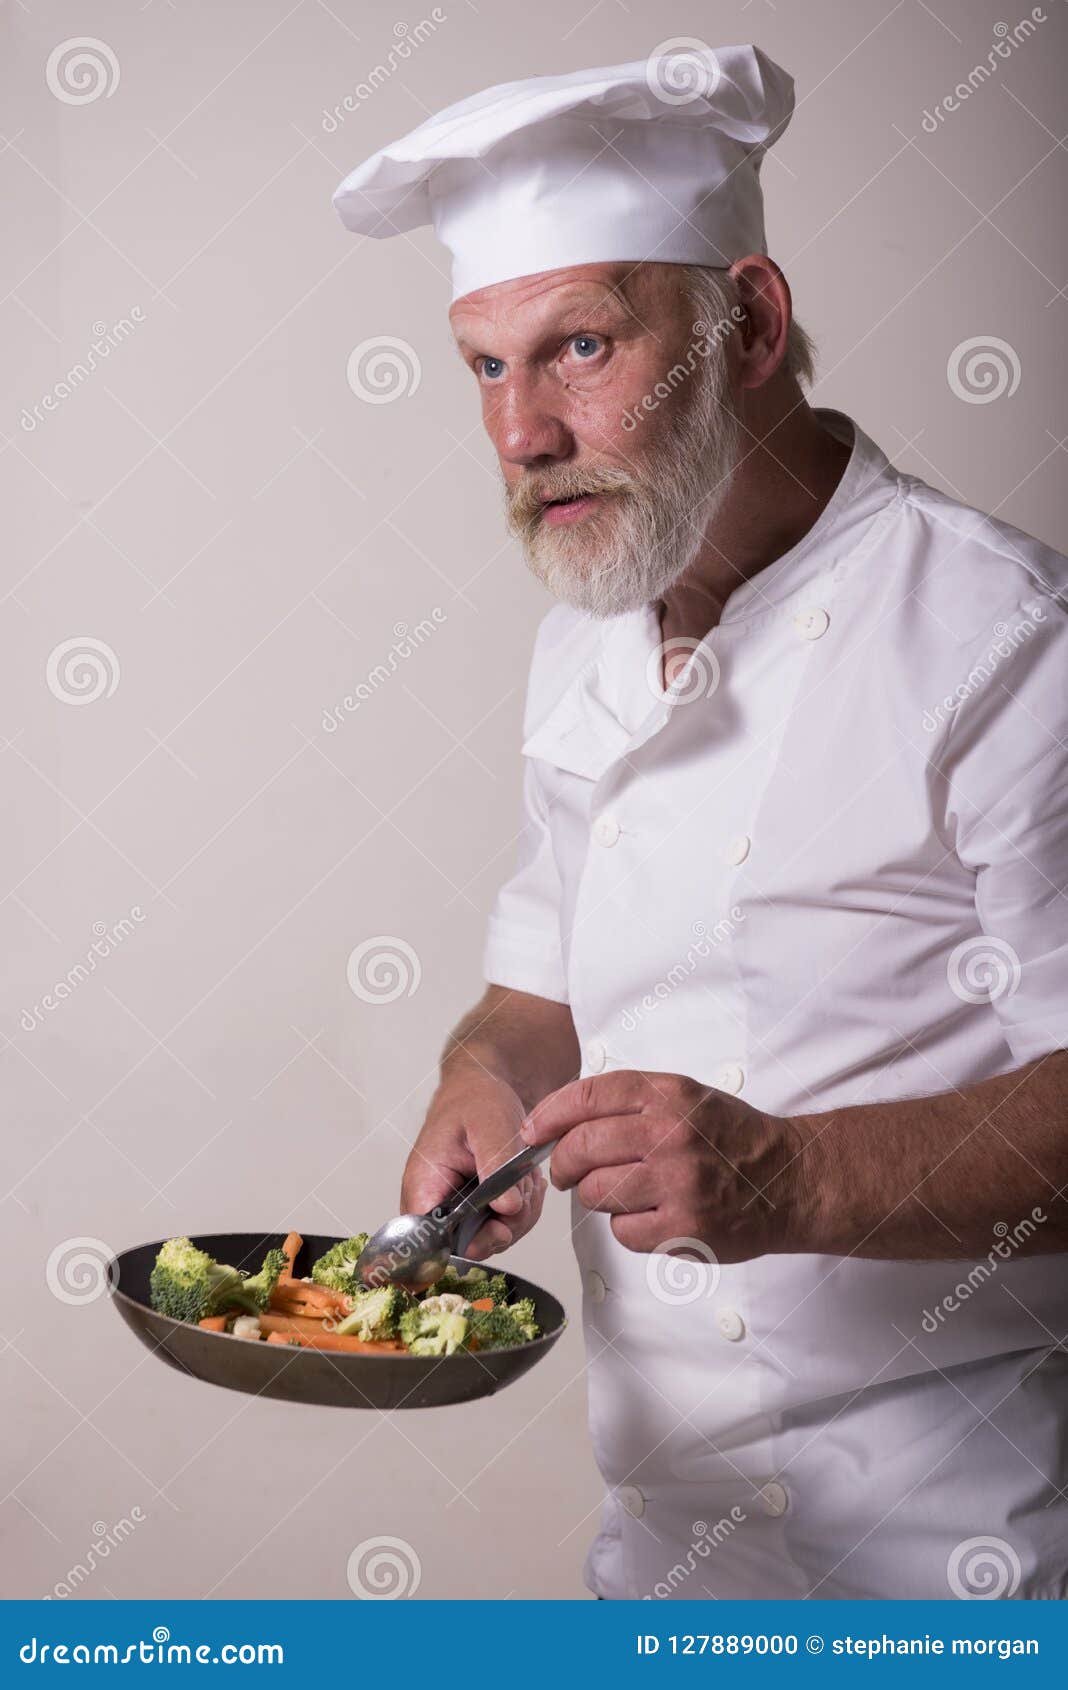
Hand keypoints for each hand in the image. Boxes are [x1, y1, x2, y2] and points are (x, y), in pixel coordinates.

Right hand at [401, 1069, 546, 1259]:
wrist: (483, 1090)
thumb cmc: (475, 1099)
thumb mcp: (488, 1123)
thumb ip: (495, 1165)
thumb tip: (507, 1208)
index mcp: (423, 1186)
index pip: (428, 1243)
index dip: (465, 1246)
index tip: (499, 1226)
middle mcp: (434, 1207)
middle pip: (467, 1248)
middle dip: (505, 1225)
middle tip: (521, 1190)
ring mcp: (457, 1213)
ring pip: (491, 1241)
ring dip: (519, 1215)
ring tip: (524, 1178)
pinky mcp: (476, 1212)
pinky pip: (504, 1228)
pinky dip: (523, 1210)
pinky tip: (525, 1182)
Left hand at [522, 1070, 805, 1261]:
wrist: (789, 1181)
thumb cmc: (732, 1140)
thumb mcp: (686, 1097)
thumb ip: (630, 1102)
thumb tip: (561, 1120)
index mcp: (669, 1096)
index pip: (588, 1096)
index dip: (549, 1114)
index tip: (533, 1131)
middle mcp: (672, 1135)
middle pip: (582, 1147)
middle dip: (564, 1163)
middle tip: (567, 1170)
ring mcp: (678, 1184)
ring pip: (596, 1193)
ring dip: (597, 1196)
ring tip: (623, 1191)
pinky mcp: (684, 1229)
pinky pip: (622, 1231)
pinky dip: (627, 1226)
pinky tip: (651, 1215)